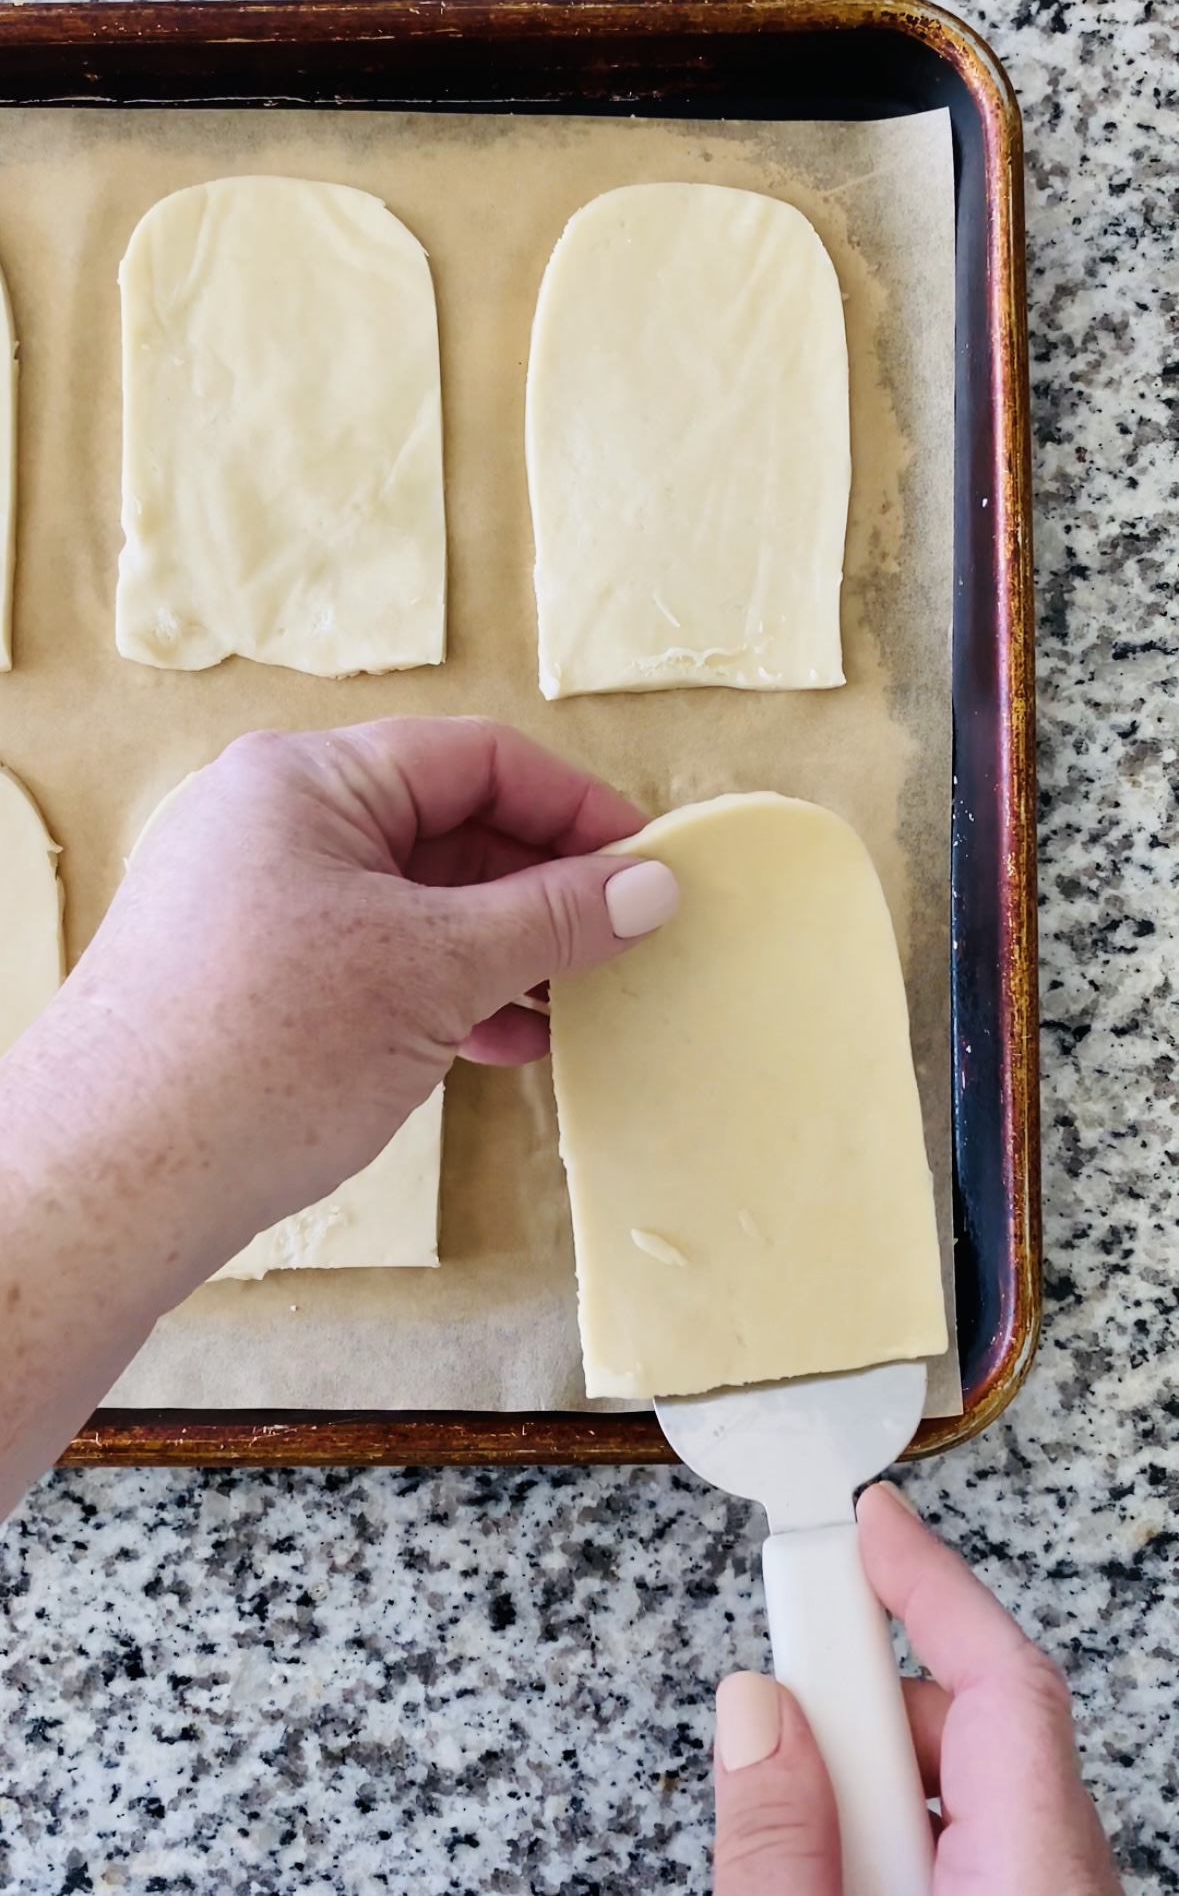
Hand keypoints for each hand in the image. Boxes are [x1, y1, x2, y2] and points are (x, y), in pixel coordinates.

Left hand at [0, 716, 676, 1511]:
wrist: (109, 1183)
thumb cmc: (259, 1051)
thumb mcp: (435, 971)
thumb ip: (552, 918)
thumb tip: (650, 886)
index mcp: (306, 780)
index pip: (476, 759)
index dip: (575, 808)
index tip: (649, 866)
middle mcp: (271, 822)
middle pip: (444, 825)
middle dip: (541, 887)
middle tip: (625, 941)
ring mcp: (253, 901)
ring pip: (411, 901)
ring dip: (501, 949)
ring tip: (576, 1004)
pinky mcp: (246, 976)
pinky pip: (370, 956)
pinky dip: (443, 989)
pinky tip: (503, 1042)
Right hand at [712, 1482, 1122, 1894]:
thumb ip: (781, 1845)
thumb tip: (754, 1712)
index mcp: (1034, 1877)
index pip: (1005, 1681)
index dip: (932, 1582)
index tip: (870, 1516)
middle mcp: (1062, 1889)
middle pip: (975, 1731)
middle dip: (867, 1696)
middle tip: (774, 1699)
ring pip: (965, 1794)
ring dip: (870, 1778)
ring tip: (782, 1832)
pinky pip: (968, 1853)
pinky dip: (893, 1834)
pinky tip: (822, 1871)